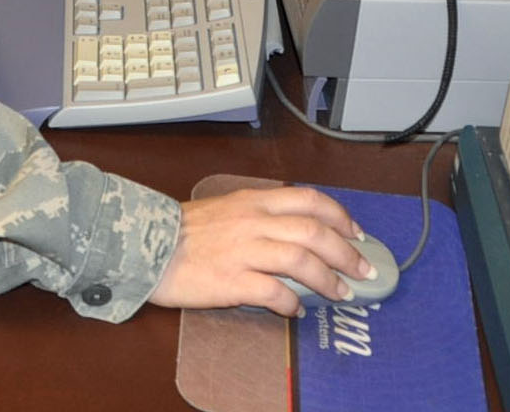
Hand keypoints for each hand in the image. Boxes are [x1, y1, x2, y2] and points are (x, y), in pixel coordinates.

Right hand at [147, 186, 370, 315]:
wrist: (147, 245)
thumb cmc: (186, 230)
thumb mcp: (228, 207)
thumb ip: (262, 214)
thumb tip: (298, 231)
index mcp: (254, 200)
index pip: (309, 200)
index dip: (340, 216)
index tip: (357, 233)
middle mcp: (254, 221)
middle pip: (314, 231)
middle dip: (345, 252)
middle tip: (362, 270)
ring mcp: (243, 250)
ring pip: (300, 260)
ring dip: (328, 279)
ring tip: (340, 293)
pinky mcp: (231, 280)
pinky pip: (272, 291)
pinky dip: (291, 302)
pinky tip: (297, 310)